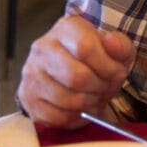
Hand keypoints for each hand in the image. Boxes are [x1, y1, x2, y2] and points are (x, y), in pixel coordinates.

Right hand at [17, 14, 134, 126]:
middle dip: (100, 88)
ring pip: (68, 99)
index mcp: (66, 29)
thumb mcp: (115, 48)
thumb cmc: (95, 59)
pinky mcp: (27, 97)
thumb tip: (111, 43)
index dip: (107, 67)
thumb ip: (119, 45)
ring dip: (90, 104)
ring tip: (96, 97)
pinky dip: (76, 118)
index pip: (85, 48)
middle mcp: (43, 47)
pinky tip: (82, 108)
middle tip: (106, 88)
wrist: (70, 71)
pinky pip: (57, 116)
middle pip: (76, 77)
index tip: (116, 73)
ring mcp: (31, 73)